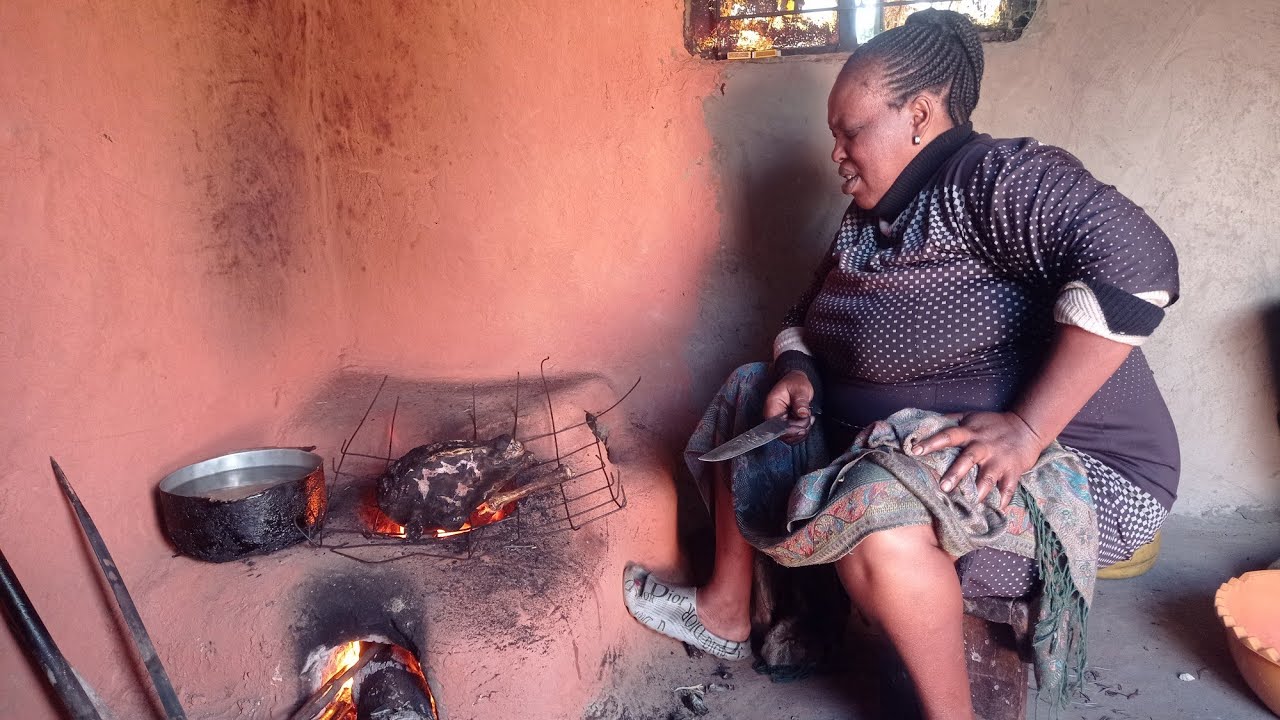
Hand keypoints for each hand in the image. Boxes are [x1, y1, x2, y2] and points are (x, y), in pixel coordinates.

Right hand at [762, 371, 815, 444]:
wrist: (795, 381)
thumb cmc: (795, 382)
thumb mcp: (800, 388)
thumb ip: (800, 401)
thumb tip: (802, 413)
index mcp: (771, 408)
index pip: (777, 427)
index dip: (791, 430)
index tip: (804, 425)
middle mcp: (773, 418)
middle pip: (784, 435)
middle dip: (800, 429)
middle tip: (809, 416)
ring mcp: (779, 423)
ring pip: (790, 438)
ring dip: (803, 430)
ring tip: (809, 416)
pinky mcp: (786, 425)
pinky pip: (794, 436)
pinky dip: (803, 431)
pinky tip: (808, 420)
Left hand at [912, 411, 1044, 509]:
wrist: (1027, 427)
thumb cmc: (994, 425)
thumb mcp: (971, 417)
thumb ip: (950, 421)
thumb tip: (925, 423)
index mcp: (970, 433)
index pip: (948, 436)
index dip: (932, 442)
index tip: (915, 451)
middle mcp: (983, 446)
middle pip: (967, 459)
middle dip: (955, 473)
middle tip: (943, 487)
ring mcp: (999, 460)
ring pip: (988, 477)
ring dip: (979, 491)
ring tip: (970, 504)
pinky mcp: (1013, 471)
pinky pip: (1009, 488)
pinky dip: (1003, 500)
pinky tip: (997, 510)